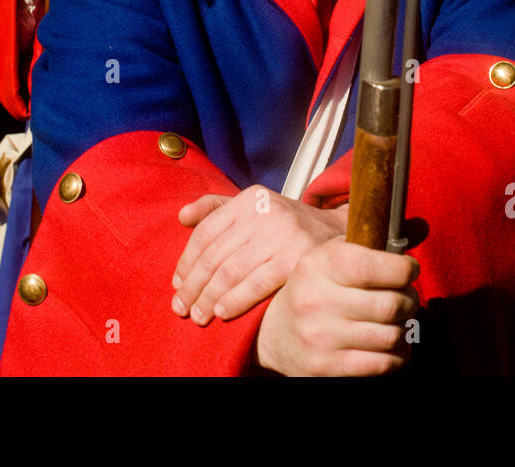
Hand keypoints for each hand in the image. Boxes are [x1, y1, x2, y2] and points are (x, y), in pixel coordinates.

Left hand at [172, 187, 346, 323]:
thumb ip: (216, 208)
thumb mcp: (255, 208)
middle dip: (193, 286)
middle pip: (215, 255)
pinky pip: (256, 284)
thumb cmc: (287, 226)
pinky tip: (223, 311)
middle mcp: (264, 212)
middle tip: (181, 307)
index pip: (206, 232)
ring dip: (209, 297)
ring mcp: (282, 234)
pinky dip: (235, 300)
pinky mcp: (297, 258)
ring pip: (231, 271)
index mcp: (249, 199)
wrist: (337, 233)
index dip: (186, 261)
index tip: (177, 283)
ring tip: (199, 315)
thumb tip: (182, 217)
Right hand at [255, 238, 418, 376]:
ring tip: (399, 321)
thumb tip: (414, 234)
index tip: (409, 270)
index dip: (403, 269)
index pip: (371, 266)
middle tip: (408, 299)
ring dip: (405, 329)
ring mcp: (319, 337)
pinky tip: (392, 345)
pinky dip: (398, 355)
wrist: (274, 332)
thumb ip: (363, 246)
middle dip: (410, 301)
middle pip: (390, 304)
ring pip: (391, 335)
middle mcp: (315, 300)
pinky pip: (383, 364)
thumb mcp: (327, 258)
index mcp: (317, 265)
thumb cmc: (314, 289)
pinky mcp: (325, 367)